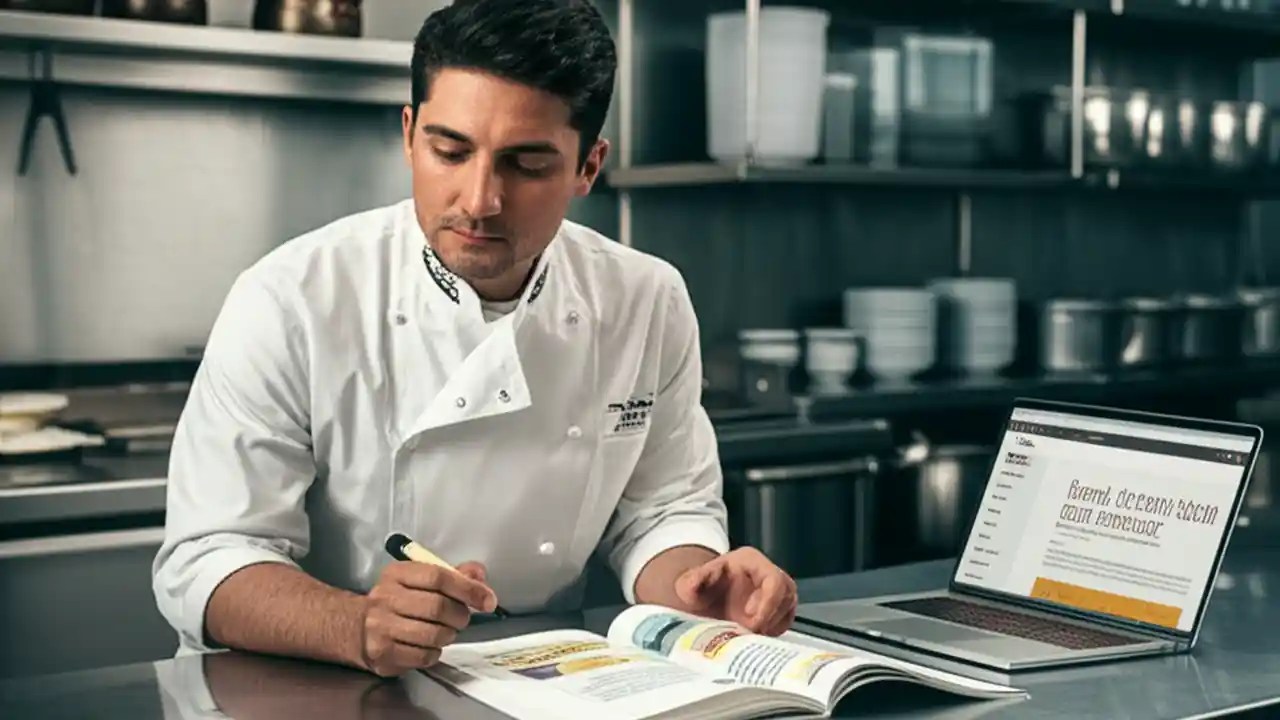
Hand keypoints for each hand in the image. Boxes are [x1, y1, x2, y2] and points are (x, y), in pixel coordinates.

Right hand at [359, 560, 496, 676]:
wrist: (357, 628)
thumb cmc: (398, 601)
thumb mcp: (420, 580)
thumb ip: (452, 575)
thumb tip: (478, 574)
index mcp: (397, 574)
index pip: (438, 576)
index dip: (468, 589)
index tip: (487, 600)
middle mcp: (386, 597)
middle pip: (437, 606)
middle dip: (459, 615)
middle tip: (462, 619)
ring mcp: (381, 626)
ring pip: (432, 634)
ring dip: (448, 635)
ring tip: (445, 632)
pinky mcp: (382, 653)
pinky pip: (422, 656)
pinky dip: (434, 653)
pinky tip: (429, 646)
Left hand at [674, 547, 796, 635]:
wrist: (703, 602)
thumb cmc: (700, 590)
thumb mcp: (689, 585)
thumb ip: (691, 581)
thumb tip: (692, 584)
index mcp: (750, 560)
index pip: (773, 579)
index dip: (767, 601)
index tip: (749, 617)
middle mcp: (768, 573)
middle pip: (786, 594)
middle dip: (770, 616)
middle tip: (750, 631)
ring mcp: (776, 591)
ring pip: (788, 608)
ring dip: (772, 625)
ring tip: (750, 635)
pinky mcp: (778, 608)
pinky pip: (786, 620)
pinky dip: (773, 631)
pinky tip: (755, 637)